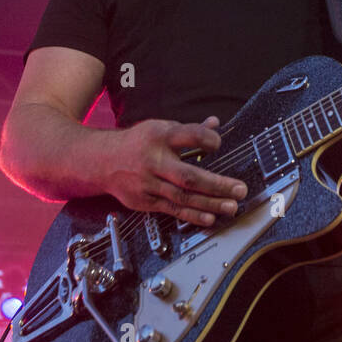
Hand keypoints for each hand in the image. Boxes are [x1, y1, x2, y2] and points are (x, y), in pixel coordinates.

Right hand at [104, 116, 246, 226]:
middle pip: (188, 175)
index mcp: (159, 136)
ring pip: (182, 197)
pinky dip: (191, 215)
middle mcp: (153, 160)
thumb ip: (189, 130)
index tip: (219, 143)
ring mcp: (148, 183)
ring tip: (231, 207)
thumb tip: (215, 124)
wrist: (101, 161)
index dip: (206, 139)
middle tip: (240, 189)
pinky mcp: (144, 201)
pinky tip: (209, 218)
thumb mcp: (161, 128)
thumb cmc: (137, 143)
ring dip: (210, 204)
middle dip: (217, 185)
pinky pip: (172, 210)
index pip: (187, 135)